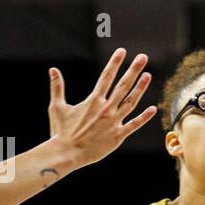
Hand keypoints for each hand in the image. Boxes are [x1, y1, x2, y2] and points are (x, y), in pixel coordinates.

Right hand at [47, 48, 157, 167]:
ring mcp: (113, 122)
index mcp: (93, 100)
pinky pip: (134, 125)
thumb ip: (57, 87)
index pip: (106, 76)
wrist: (67, 153)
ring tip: (148, 75)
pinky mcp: (118, 136)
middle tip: (143, 57)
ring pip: (131, 102)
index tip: (122, 51)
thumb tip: (52, 70)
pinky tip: (153, 108)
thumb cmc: (61, 132)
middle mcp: (105, 109)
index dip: (115, 62)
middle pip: (123, 85)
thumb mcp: (57, 107)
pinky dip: (144, 117)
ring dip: (140, 88)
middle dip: (133, 70)